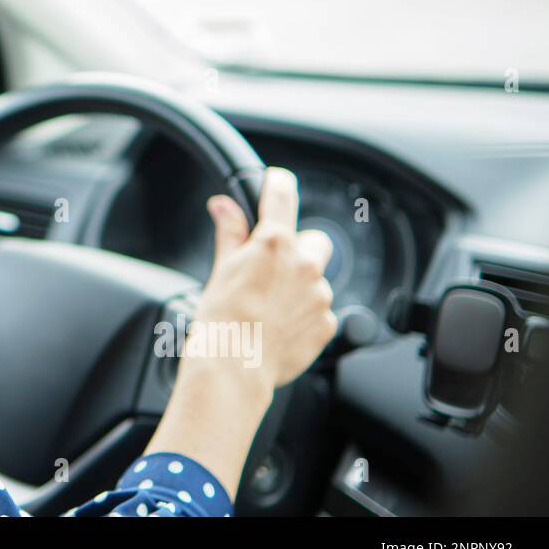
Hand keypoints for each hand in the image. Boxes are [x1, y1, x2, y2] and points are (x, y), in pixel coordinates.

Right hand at [189, 166, 337, 390]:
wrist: (234, 367)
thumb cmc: (221, 320)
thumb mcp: (221, 268)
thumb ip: (230, 232)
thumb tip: (223, 205)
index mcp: (274, 243)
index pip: (282, 195)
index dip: (278, 183)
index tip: (277, 181)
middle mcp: (304, 264)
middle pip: (314, 241)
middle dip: (298, 250)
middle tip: (271, 268)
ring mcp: (320, 295)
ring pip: (317, 280)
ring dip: (300, 286)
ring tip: (270, 307)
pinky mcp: (328, 323)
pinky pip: (321, 311)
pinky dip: (305, 315)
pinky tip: (280, 326)